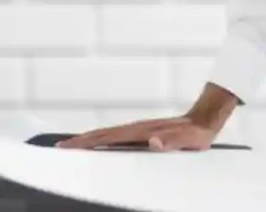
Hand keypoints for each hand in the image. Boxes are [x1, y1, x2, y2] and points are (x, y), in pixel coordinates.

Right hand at [54, 114, 219, 151]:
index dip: (88, 141)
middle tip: (59, 148)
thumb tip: (153, 142)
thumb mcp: (191, 140)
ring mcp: (139, 129)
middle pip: (103, 134)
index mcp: (145, 131)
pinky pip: (116, 137)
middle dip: (80, 140)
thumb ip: (174, 142)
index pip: (110, 137)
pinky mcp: (142, 133)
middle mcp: (139, 128)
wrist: (206, 117)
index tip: (69, 145)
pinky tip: (97, 147)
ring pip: (108, 134)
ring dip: (89, 140)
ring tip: (71, 147)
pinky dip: (102, 140)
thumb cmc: (199, 131)